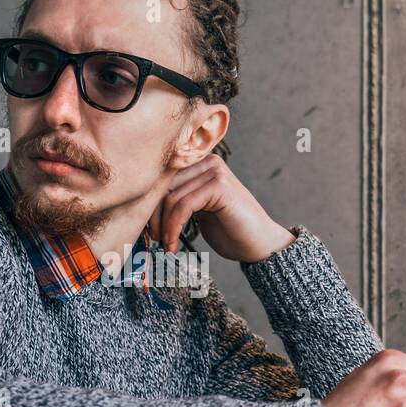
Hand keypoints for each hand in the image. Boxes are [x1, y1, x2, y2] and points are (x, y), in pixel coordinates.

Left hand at [148, 153, 295, 261]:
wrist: (261, 245)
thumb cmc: (230, 231)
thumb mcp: (198, 211)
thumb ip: (178, 200)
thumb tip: (144, 204)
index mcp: (201, 164)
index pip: (163, 179)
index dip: (149, 204)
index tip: (148, 230)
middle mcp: (208, 161)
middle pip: (163, 185)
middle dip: (153, 215)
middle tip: (154, 239)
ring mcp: (215, 171)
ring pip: (171, 197)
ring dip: (163, 227)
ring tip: (166, 245)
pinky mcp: (219, 185)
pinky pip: (183, 206)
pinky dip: (173, 228)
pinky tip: (173, 245)